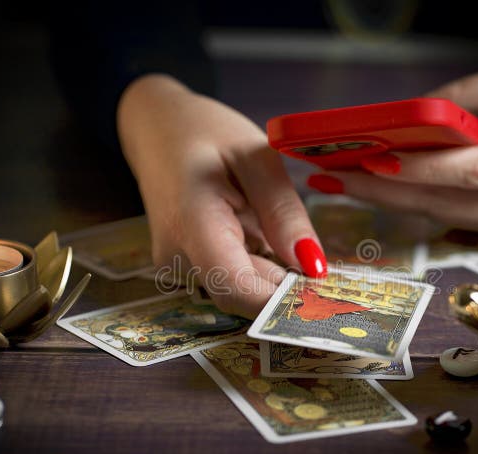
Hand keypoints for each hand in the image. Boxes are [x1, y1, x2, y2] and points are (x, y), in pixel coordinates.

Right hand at [117, 74, 325, 317]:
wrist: (155, 128)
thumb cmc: (205, 132)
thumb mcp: (257, 157)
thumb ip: (284, 212)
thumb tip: (314, 266)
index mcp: (193, 224)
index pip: (238, 289)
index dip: (281, 302)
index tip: (321, 293)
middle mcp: (178, 257)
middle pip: (244, 293)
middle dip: (285, 284)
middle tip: (313, 252)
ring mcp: (177, 266)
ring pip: (240, 288)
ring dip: (270, 270)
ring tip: (272, 224)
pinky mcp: (184, 268)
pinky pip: (230, 277)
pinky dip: (254, 262)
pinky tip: (254, 229)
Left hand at [307, 62, 477, 239]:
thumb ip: (468, 100)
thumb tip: (412, 116)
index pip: (462, 173)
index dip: (410, 171)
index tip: (363, 163)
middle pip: (437, 203)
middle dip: (377, 191)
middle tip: (327, 175)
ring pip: (439, 214)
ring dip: (389, 198)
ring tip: (340, 179)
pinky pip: (454, 214)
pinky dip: (417, 199)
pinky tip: (383, 185)